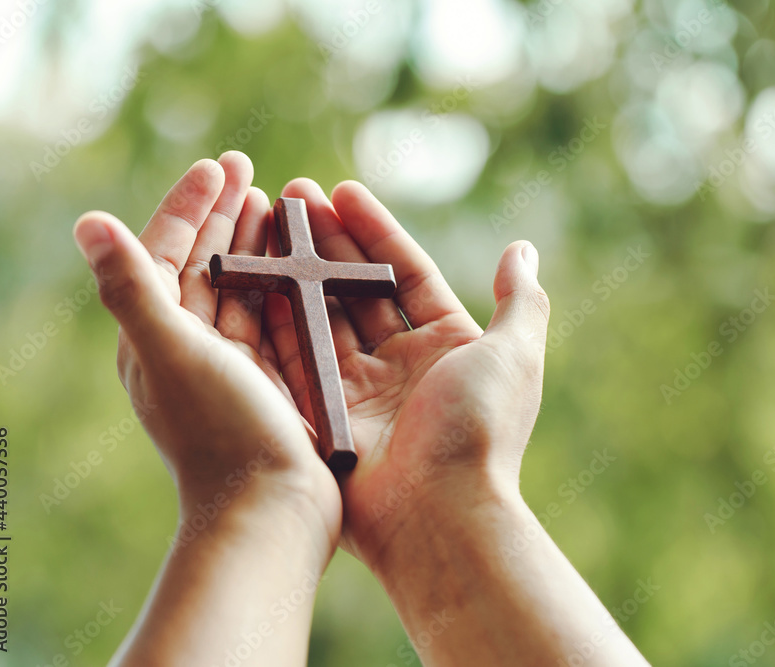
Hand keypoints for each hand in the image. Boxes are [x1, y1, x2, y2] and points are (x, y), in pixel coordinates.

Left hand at [74, 154, 341, 665]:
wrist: (271, 511)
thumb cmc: (223, 434)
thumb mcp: (172, 353)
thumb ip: (131, 288)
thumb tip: (87, 221)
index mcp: (154, 339)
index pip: (164, 254)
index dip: (188, 207)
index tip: (216, 167)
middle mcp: (186, 349)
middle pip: (202, 264)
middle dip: (222, 216)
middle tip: (246, 169)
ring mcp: (229, 366)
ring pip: (239, 287)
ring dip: (255, 243)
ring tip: (276, 203)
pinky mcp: (268, 381)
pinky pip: (271, 316)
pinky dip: (283, 282)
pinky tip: (304, 262)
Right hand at [261, 178, 548, 567]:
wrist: (440, 517)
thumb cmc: (481, 431)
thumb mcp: (514, 355)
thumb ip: (519, 300)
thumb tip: (522, 249)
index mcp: (447, 345)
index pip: (405, 273)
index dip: (376, 231)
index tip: (343, 190)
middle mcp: (401, 366)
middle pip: (356, 290)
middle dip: (327, 243)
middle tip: (290, 196)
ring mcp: (359, 392)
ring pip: (321, 317)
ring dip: (296, 271)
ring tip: (264, 224)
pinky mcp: (324, 418)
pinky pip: (295, 358)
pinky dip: (275, 318)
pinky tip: (252, 277)